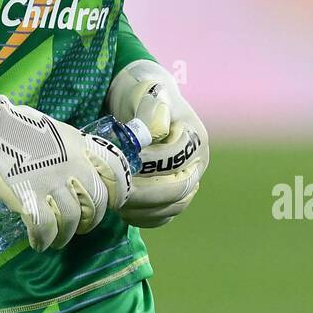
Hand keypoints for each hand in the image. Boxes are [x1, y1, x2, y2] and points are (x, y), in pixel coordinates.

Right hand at [0, 78, 130, 251]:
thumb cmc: (4, 122)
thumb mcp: (48, 128)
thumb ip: (64, 148)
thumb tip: (68, 168)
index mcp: (77, 143)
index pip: (115, 169)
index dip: (117, 191)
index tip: (111, 204)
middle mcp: (72, 163)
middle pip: (97, 202)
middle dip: (90, 220)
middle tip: (78, 227)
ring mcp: (51, 181)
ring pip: (73, 220)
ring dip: (66, 236)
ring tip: (56, 241)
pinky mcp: (28, 197)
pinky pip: (45, 229)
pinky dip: (43, 240)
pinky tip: (38, 243)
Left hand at [106, 60, 208, 226]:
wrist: (142, 102)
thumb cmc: (142, 95)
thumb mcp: (145, 94)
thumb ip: (151, 109)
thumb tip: (156, 129)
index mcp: (195, 137)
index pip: (173, 159)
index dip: (146, 164)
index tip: (119, 164)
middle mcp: (198, 162)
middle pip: (178, 189)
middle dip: (144, 193)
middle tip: (114, 192)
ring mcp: (189, 180)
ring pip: (173, 206)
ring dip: (143, 209)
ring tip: (116, 201)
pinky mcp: (176, 195)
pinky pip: (166, 215)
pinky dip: (146, 218)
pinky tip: (124, 211)